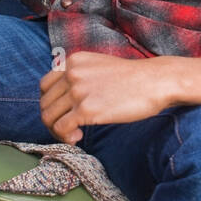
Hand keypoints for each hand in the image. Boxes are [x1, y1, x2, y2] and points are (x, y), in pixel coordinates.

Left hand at [39, 52, 178, 142]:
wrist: (156, 81)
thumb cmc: (134, 78)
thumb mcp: (100, 66)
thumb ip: (81, 76)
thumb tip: (67, 97)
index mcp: (74, 62)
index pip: (45, 86)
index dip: (51, 103)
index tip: (64, 113)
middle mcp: (72, 74)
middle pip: (45, 103)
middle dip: (53, 120)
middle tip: (68, 129)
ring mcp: (78, 91)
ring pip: (49, 117)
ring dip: (57, 131)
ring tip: (74, 135)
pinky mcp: (87, 110)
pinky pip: (61, 128)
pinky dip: (66, 138)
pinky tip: (78, 138)